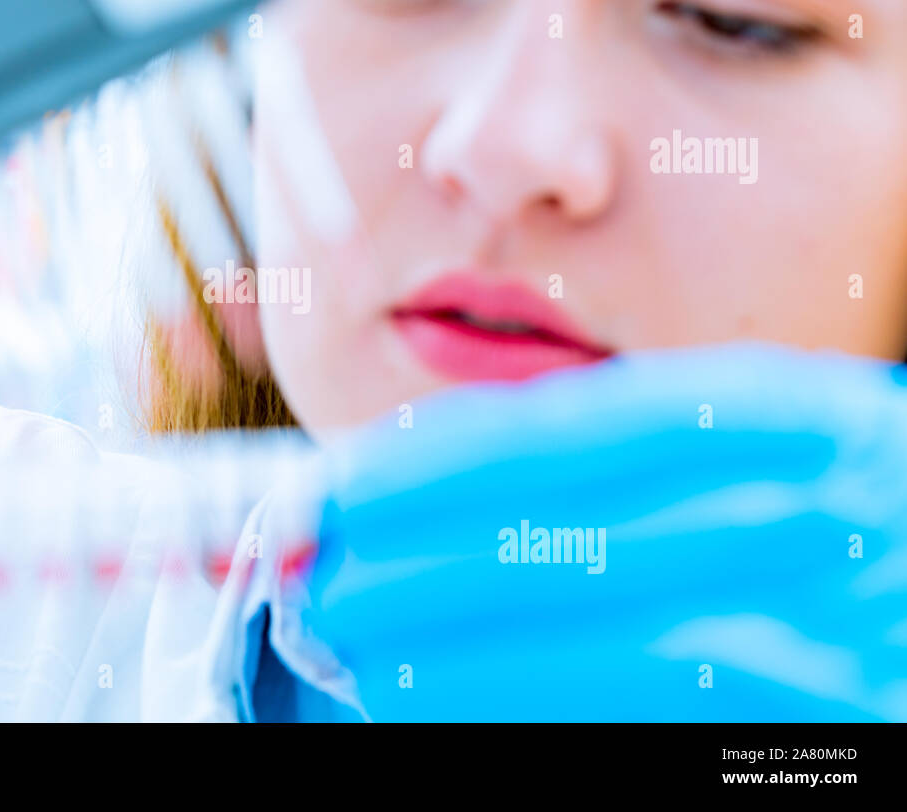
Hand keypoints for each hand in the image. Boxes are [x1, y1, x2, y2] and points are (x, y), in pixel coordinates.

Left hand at [304, 343, 906, 720]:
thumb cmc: (834, 518)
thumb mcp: (752, 447)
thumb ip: (630, 458)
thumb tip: (434, 484)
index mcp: (780, 413)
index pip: (568, 432)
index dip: (428, 464)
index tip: (324, 490)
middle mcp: (812, 508)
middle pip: (569, 534)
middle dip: (410, 555)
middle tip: (297, 571)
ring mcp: (838, 625)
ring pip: (606, 640)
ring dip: (453, 649)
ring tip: (341, 645)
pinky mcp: (833, 723)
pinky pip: (658, 715)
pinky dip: (532, 710)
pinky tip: (436, 706)